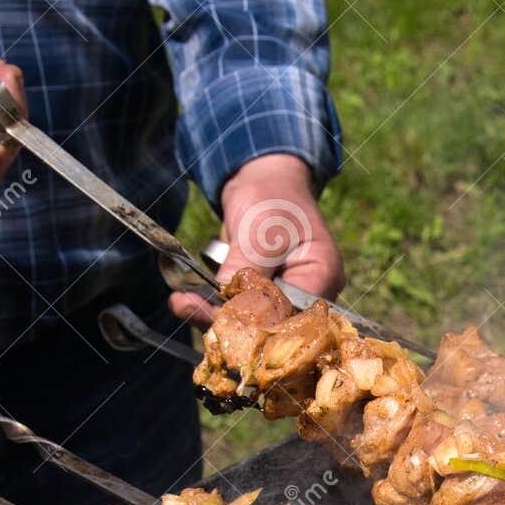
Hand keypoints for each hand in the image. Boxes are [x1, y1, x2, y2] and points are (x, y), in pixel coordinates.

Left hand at [170, 154, 344, 327]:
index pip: (293, 317)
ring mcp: (284, 298)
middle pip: (271, 325)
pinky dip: (213, 305)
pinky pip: (239, 311)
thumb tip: (223, 303)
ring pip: (251, 322)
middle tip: (190, 308)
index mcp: (321, 277)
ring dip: (214, 315)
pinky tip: (187, 299)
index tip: (218, 317)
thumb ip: (246, 265)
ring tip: (182, 303)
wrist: (263, 179)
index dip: (257, 323)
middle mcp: (308, 295)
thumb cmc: (272, 195)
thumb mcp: (260, 227)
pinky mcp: (262, 297)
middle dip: (228, 321)